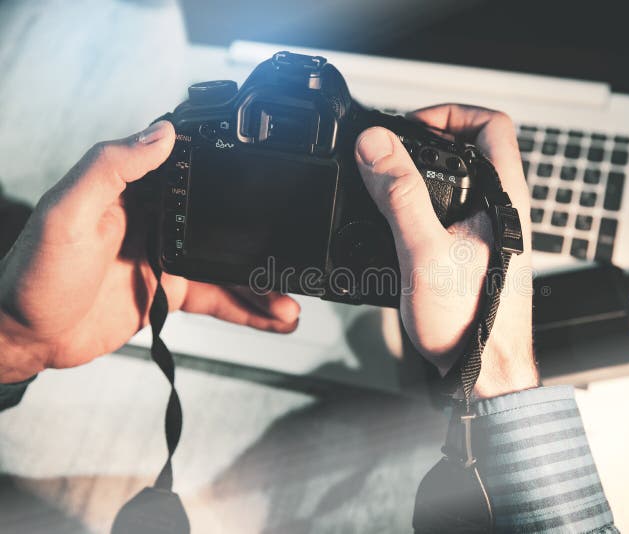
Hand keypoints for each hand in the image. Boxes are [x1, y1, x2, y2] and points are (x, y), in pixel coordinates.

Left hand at [0, 121, 299, 382]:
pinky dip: (247, 311)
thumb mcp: (67, 213)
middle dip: (263, 239)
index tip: (272, 173)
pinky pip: (218, 297)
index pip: (194, 169)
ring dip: (262, 284)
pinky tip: (273, 320)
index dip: (234, 171)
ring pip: (228, 266)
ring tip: (290, 304)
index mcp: (134, 191)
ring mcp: (168, 257)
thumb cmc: (32, 274)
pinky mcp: (170, 291)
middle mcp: (158, 220)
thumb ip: (111, 169)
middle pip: (225, 223)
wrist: (26, 337)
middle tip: (292, 254)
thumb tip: (161, 132)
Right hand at [355, 104, 537, 397]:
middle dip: (428, 143)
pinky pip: (451, 210)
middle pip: (474, 148)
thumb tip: (376, 145)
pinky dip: (423, 204)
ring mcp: (492, 231)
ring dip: (424, 175)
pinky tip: (398, 222)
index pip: (493, 125)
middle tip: (392, 155)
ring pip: (461, 180)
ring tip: (389, 184)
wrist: (483, 372)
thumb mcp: (423, 252)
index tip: (412, 128)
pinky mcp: (476, 251)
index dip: (451, 114)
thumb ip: (399, 196)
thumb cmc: (471, 323)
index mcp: (504, 199)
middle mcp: (504, 210)